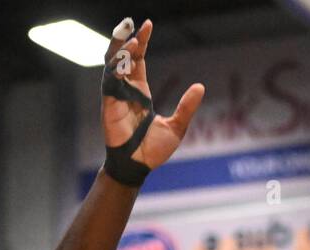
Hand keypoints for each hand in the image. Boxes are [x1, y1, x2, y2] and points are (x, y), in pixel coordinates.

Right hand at [102, 19, 203, 170]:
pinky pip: (108, 82)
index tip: (148, 25)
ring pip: (112, 65)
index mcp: (139, 91)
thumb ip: (186, 107)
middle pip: (122, 56)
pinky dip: (115, 69)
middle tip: (132, 23)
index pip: (138, 59)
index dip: (142, 42)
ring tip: (131, 39)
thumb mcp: (176, 126)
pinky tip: (125, 60)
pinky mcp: (108, 106)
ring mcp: (115, 96)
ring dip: (119, 50)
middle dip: (126, 39)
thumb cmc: (153, 150)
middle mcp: (125, 90)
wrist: (139, 167)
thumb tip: (201, 87)